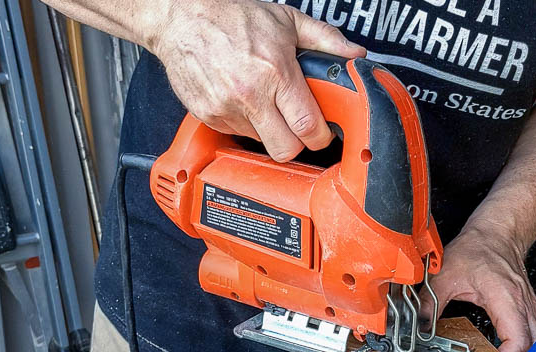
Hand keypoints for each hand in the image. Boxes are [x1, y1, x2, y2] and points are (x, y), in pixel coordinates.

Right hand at [149, 0, 364, 160]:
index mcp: (275, 73)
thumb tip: (353, 54)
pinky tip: (245, 101)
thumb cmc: (231, 17)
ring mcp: (226, 109)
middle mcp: (250, 95)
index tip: (323, 133)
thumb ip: (324, 39)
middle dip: (297, 143)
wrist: (181, 18)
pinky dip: (246, 124)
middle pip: (285, 149)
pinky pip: (236, 134)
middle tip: (298, 128)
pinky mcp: (208, 116)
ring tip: (267, 104)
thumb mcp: (286, 21)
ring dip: (270, 130)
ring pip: (261, 143)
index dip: (320, 136)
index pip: (307, 127)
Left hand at [422, 224, 535, 351]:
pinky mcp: (529, 311)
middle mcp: (524, 306)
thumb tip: (417, 328)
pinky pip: (535, 337)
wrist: (498, 233)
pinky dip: (527, 351)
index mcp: (506, 299)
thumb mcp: (444, 275)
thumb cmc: (479, 249)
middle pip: (534, 349)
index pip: (518, 341)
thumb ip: (429, 303)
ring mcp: (530, 309)